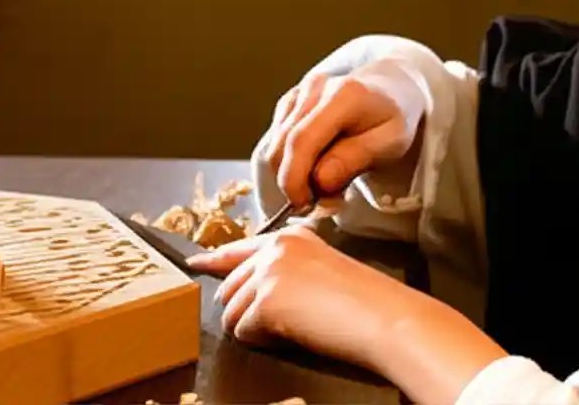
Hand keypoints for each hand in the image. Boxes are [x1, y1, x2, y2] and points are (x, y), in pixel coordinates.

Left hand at [186, 227, 510, 404]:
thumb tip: (248, 289)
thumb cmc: (362, 302)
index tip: (197, 264)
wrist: (381, 317)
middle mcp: (274, 249)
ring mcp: (268, 272)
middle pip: (229, 287)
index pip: (239, 249)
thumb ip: (284, 270)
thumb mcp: (320, 269)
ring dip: (255, 328)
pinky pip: (243, 331)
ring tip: (295, 327)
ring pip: (232, 312)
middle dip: (245, 310)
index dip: (214, 260)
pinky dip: (263, 341)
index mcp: (290, 238)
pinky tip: (294, 334)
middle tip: (279, 323)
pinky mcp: (266, 300)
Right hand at [262, 59, 426, 207]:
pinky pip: (277, 138)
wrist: (390, 87)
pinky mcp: (290, 101)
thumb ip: (354, 159)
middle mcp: (315, 88)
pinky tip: (315, 167)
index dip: (295, 178)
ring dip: (291, 173)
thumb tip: (320, 181)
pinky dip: (290, 160)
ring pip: (275, 143)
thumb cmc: (394, 116)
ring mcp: (299, 92)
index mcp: (343, 95)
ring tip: (321, 185)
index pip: (302, 140)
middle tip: (317, 202)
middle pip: (283, 144)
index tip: (304, 205)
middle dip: (292, 181)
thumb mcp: (390, 142)